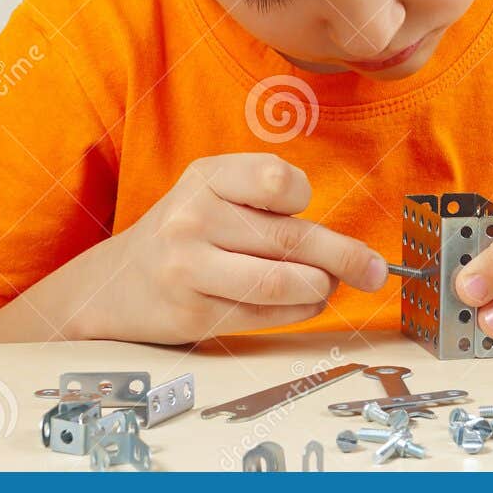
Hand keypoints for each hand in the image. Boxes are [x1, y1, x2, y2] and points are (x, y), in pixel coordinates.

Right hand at [83, 153, 386, 344]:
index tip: (302, 209)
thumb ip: (268, 204)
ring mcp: (189, 268)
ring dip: (320, 287)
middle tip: (376, 270)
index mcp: (205, 177)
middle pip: (290, 237)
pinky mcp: (194, 313)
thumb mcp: (213, 194)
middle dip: (344, 256)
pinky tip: (305, 303)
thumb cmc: (186, 233)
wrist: (116, 285)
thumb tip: (345, 245)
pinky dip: (299, 311)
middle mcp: (193, 218)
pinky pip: (265, 315)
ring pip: (281, 280)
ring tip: (328, 286)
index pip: (276, 180)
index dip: (301, 197)